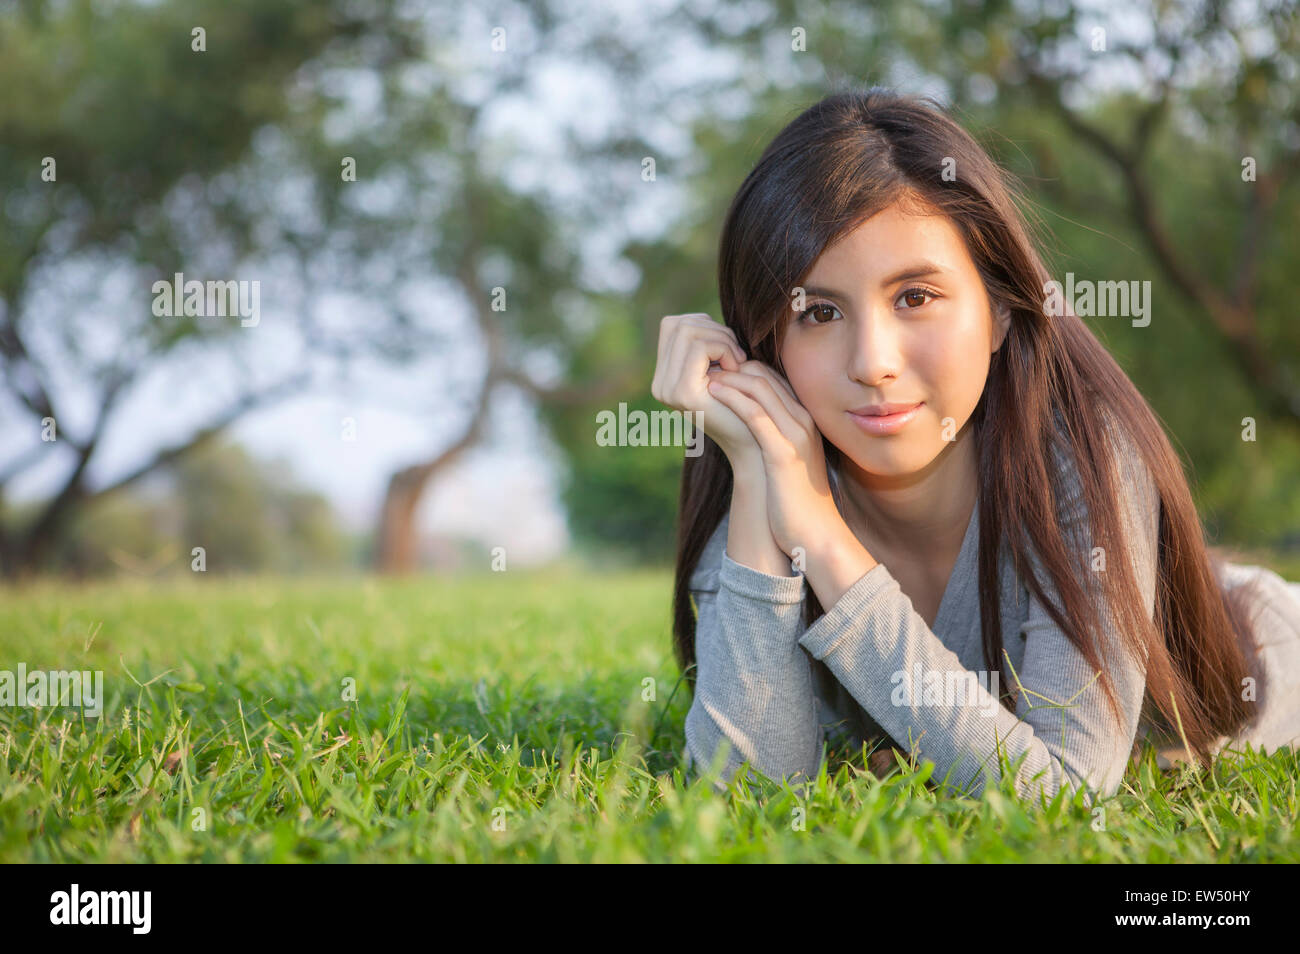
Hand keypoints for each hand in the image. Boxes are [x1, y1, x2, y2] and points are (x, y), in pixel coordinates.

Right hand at [650, 313, 757, 465]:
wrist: (757, 444)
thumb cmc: (746, 403)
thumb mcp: (721, 369)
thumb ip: (705, 345)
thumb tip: (699, 318)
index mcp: (663, 378)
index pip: (672, 325)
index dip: (705, 325)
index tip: (728, 348)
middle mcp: (659, 385)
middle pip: (677, 324)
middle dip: (713, 329)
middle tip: (736, 354)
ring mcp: (667, 390)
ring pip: (688, 331)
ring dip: (721, 339)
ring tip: (738, 362)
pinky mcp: (683, 392)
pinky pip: (700, 347)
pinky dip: (724, 349)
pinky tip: (737, 368)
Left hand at [705, 361, 846, 557]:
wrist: (815, 533)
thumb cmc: (793, 499)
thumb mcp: (782, 460)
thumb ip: (768, 439)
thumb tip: (740, 429)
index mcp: (803, 419)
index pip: (770, 377)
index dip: (740, 369)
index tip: (714, 373)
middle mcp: (802, 420)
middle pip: (764, 375)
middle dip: (732, 367)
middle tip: (704, 369)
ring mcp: (796, 434)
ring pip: (760, 387)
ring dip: (728, 378)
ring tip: (704, 375)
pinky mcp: (784, 453)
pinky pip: (756, 414)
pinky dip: (732, 398)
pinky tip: (713, 393)